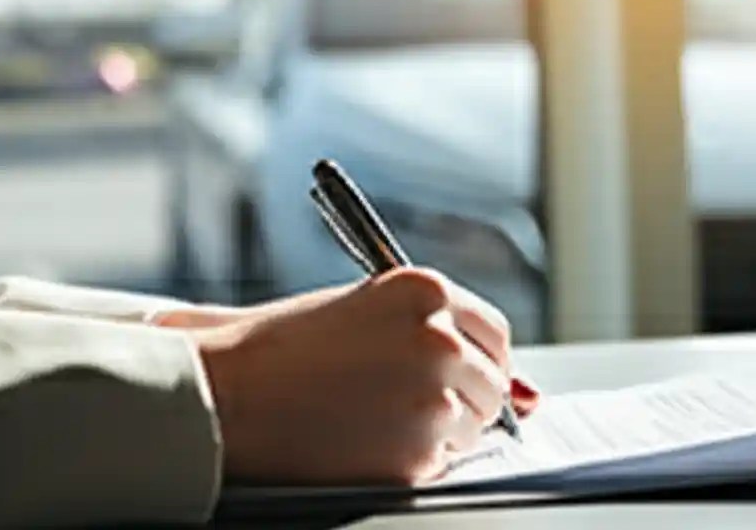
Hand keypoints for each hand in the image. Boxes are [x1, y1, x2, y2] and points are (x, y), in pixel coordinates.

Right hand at [191, 268, 520, 484]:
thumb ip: (438, 337)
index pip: (495, 334)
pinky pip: (442, 464)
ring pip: (472, 429)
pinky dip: (413, 461)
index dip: (478, 359)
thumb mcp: (367, 315)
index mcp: (426, 291)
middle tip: (406, 402)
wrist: (226, 392)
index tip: (460, 372)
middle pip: (492, 385)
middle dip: (462, 398)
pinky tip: (365, 440)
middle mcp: (439, 339)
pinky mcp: (417, 452)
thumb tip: (529, 395)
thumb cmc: (283, 350)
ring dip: (438, 431)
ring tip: (373, 416)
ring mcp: (432, 396)